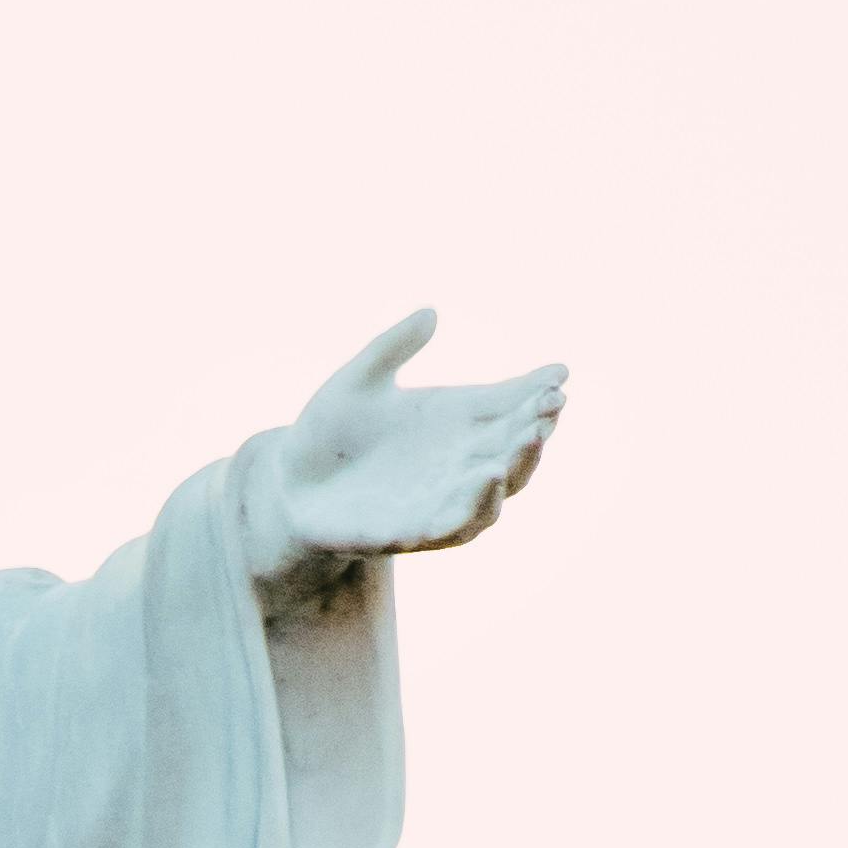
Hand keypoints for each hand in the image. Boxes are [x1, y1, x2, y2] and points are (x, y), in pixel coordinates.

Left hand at [249, 309, 567, 585]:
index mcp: (454, 422)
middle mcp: (456, 464)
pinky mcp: (408, 534)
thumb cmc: (328, 432)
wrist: (288, 486)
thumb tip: (430, 313)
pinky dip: (471, 507)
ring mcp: (437, 502)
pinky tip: (485, 481)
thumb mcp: (357, 381)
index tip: (559, 373)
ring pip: (494, 496)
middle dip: (535, 431)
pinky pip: (449, 528)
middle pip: (512, 452)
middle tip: (550, 406)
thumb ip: (390, 348)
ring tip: (526, 440)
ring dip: (514, 469)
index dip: (537, 393)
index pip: (509, 407)